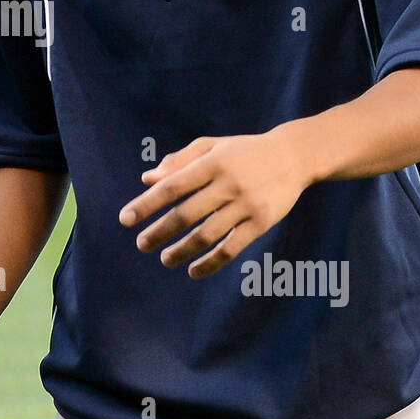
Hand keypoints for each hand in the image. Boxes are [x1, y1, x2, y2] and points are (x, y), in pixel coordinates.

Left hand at [118, 129, 311, 278]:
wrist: (293, 155)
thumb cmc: (244, 151)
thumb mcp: (212, 147)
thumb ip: (178, 161)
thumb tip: (147, 179)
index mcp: (212, 162)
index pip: (172, 186)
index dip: (147, 204)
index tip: (125, 219)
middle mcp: (228, 183)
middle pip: (186, 213)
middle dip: (159, 231)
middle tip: (142, 244)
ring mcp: (246, 204)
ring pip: (207, 234)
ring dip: (182, 250)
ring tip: (165, 259)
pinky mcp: (262, 222)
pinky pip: (232, 247)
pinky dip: (212, 262)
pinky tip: (194, 271)